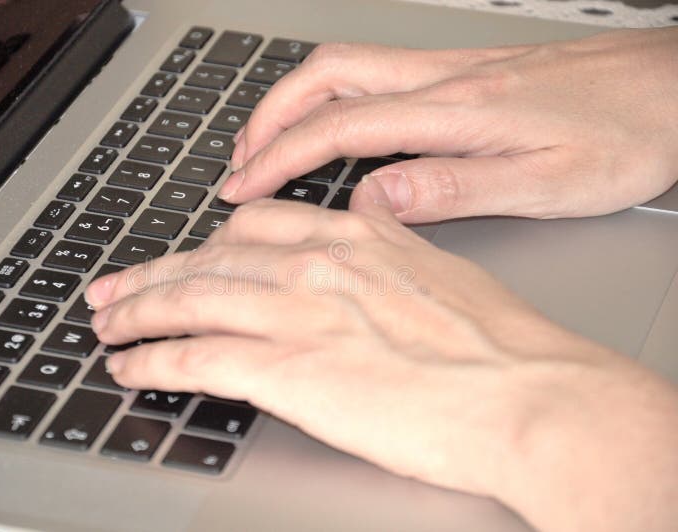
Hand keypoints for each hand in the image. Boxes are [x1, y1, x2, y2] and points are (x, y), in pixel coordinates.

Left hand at [86, 198, 677, 531]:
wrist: (529, 396)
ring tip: (107, 326)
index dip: (207, 244)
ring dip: (137, 314)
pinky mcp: (286, 370)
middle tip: (114, 290)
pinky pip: (194, 357)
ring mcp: (296, 314)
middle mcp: (315, 264)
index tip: (186, 258)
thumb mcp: (441, 266)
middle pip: (205, 259)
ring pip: (188, 300)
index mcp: (352, 237)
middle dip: (151, 276)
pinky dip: (153, 360)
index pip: (251, 226)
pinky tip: (132, 366)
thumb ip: (391, 240)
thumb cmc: (500, 346)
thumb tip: (368, 217)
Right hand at [220, 27, 677, 221]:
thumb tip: (373, 198)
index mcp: (456, 111)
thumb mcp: (543, 184)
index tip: (242, 188)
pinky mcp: (465, 72)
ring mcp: (451, 69)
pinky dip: (332, 98)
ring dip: (295, 103)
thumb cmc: (625, 134)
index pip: (339, 127)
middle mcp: (443, 79)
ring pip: (346, 67)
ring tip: (269, 145)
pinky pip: (376, 73)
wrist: (675, 88)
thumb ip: (451, 190)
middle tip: (238, 162)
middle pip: (326, 76)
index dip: (279, 157)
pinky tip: (334, 127)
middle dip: (268, 118)